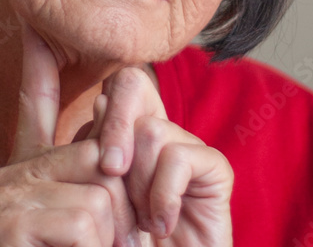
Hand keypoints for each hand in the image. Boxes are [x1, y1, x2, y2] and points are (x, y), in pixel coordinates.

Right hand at [0, 20, 143, 246]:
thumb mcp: (82, 222)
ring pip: (98, 194)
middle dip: (118, 216)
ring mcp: (0, 201)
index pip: (41, 108)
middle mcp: (4, 177)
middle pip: (96, 160)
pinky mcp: (6, 227)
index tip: (42, 42)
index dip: (50, 82)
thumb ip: (76, 163)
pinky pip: (86, 221)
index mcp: (24, 170)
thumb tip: (66, 79)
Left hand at [96, 65, 234, 244]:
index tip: (101, 161)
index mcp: (132, 130)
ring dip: (137, 182)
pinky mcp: (216, 168)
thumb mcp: (99, 193)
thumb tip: (100, 101)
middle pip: (134, 89)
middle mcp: (163, 130)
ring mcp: (191, 146)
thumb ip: (96, 151)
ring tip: (140, 219)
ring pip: (150, 129)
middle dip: (114, 134)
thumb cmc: (122, 241)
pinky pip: (179, 157)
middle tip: (111, 177)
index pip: (122, 82)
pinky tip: (161, 226)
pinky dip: (163, 197)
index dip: (108, 106)